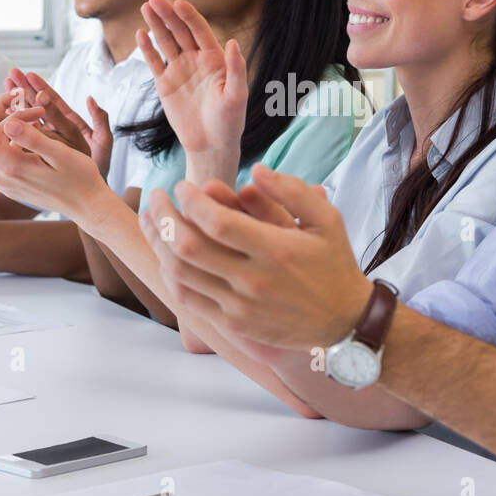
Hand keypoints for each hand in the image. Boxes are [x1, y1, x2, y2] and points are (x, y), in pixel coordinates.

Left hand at [0, 91, 110, 219]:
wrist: (87, 206)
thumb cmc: (80, 179)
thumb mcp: (60, 154)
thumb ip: (33, 139)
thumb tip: (9, 123)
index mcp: (11, 166)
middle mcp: (2, 176)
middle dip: (1, 111)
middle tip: (26, 100)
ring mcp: (6, 182)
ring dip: (12, 124)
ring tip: (40, 116)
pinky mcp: (12, 183)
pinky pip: (3, 154)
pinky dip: (13, 138)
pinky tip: (33, 132)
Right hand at [3, 68, 114, 178]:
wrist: (91, 190)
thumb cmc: (100, 165)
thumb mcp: (103, 142)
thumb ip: (100, 122)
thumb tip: (91, 99)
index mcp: (68, 123)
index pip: (53, 104)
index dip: (43, 89)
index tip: (32, 76)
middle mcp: (54, 129)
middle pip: (35, 106)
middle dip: (22, 90)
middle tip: (10, 74)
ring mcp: (43, 140)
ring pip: (22, 121)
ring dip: (7, 108)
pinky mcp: (33, 154)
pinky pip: (14, 141)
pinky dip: (1, 133)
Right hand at [137, 0, 246, 172]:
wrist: (211, 145)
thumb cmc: (229, 121)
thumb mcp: (236, 95)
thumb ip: (236, 68)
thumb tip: (233, 42)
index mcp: (214, 59)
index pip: (200, 31)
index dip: (189, 17)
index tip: (179, 4)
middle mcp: (196, 60)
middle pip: (179, 31)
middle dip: (168, 15)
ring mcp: (179, 70)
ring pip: (165, 42)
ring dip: (156, 25)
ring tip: (146, 7)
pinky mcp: (165, 83)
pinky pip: (154, 62)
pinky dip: (147, 48)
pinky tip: (141, 33)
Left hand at [137, 163, 372, 350]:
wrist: (344, 321)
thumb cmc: (334, 264)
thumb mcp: (326, 219)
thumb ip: (291, 191)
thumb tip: (254, 170)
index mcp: (276, 250)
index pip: (216, 222)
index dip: (190, 200)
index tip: (182, 186)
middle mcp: (253, 280)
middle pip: (188, 247)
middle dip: (164, 216)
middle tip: (156, 197)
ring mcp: (240, 306)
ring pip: (181, 275)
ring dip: (159, 244)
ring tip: (152, 221)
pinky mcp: (234, 324)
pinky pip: (189, 299)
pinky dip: (171, 274)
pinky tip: (166, 254)